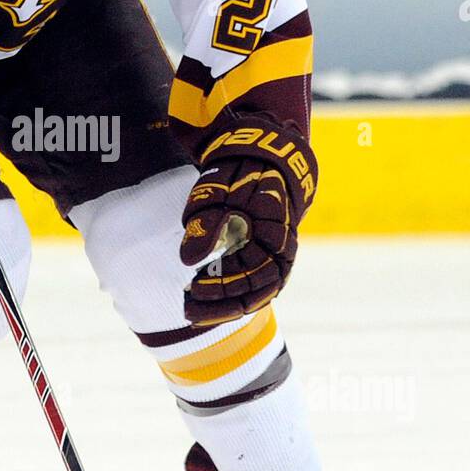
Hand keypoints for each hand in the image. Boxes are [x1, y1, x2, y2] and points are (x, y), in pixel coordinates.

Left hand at [179, 119, 316, 324]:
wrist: (262, 159)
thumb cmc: (238, 174)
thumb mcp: (218, 191)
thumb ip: (208, 224)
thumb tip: (189, 261)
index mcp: (273, 230)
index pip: (253, 272)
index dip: (223, 285)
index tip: (193, 287)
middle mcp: (282, 248)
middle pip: (257, 290)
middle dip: (221, 304)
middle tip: (187, 307)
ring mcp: (278, 255)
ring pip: (257, 294)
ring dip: (226, 306)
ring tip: (193, 310)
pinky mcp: (269, 259)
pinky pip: (255, 287)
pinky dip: (232, 297)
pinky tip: (207, 302)